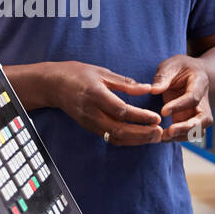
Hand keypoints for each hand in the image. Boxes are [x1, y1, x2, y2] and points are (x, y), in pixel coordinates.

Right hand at [46, 61, 162, 145]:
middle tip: (160, 132)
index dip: (140, 116)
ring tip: (155, 137)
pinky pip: (110, 138)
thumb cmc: (78, 74)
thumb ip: (125, 83)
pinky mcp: (90, 128)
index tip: (156, 117)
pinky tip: (141, 137)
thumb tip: (147, 88)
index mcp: (96, 95)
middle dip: (142, 133)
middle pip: (119, 130)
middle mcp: (92, 113)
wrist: (54, 85)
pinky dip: (127, 140)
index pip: (121, 111)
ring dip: (137, 140)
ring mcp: (90, 123)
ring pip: (115, 138)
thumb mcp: (102, 73)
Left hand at [150, 54, 212, 141]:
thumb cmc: (180, 68)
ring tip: (164, 136)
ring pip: (199, 130)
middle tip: (170, 131)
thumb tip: (154, 90)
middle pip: (204, 119)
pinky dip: (178, 138)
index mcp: (200, 82)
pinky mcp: (191, 121)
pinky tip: (163, 137)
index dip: (179, 106)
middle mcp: (204, 100)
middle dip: (188, 127)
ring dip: (183, 136)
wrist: (192, 74)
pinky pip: (190, 134)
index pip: (194, 97)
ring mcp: (199, 113)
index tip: (163, 112)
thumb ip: (163, 77)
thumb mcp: (171, 65)